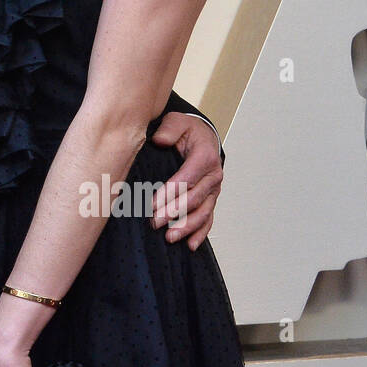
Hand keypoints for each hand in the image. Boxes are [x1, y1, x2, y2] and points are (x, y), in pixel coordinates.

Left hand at [150, 112, 222, 248]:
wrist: (203, 136)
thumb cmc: (187, 130)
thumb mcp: (177, 122)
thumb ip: (169, 130)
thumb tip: (160, 140)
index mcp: (205, 157)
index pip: (186, 179)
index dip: (169, 193)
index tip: (152, 204)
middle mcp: (213, 175)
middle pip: (193, 199)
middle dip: (174, 213)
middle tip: (155, 223)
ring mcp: (213, 190)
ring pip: (203, 212)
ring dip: (187, 227)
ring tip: (170, 237)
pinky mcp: (211, 198)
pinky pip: (208, 218)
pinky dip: (201, 232)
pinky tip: (191, 245)